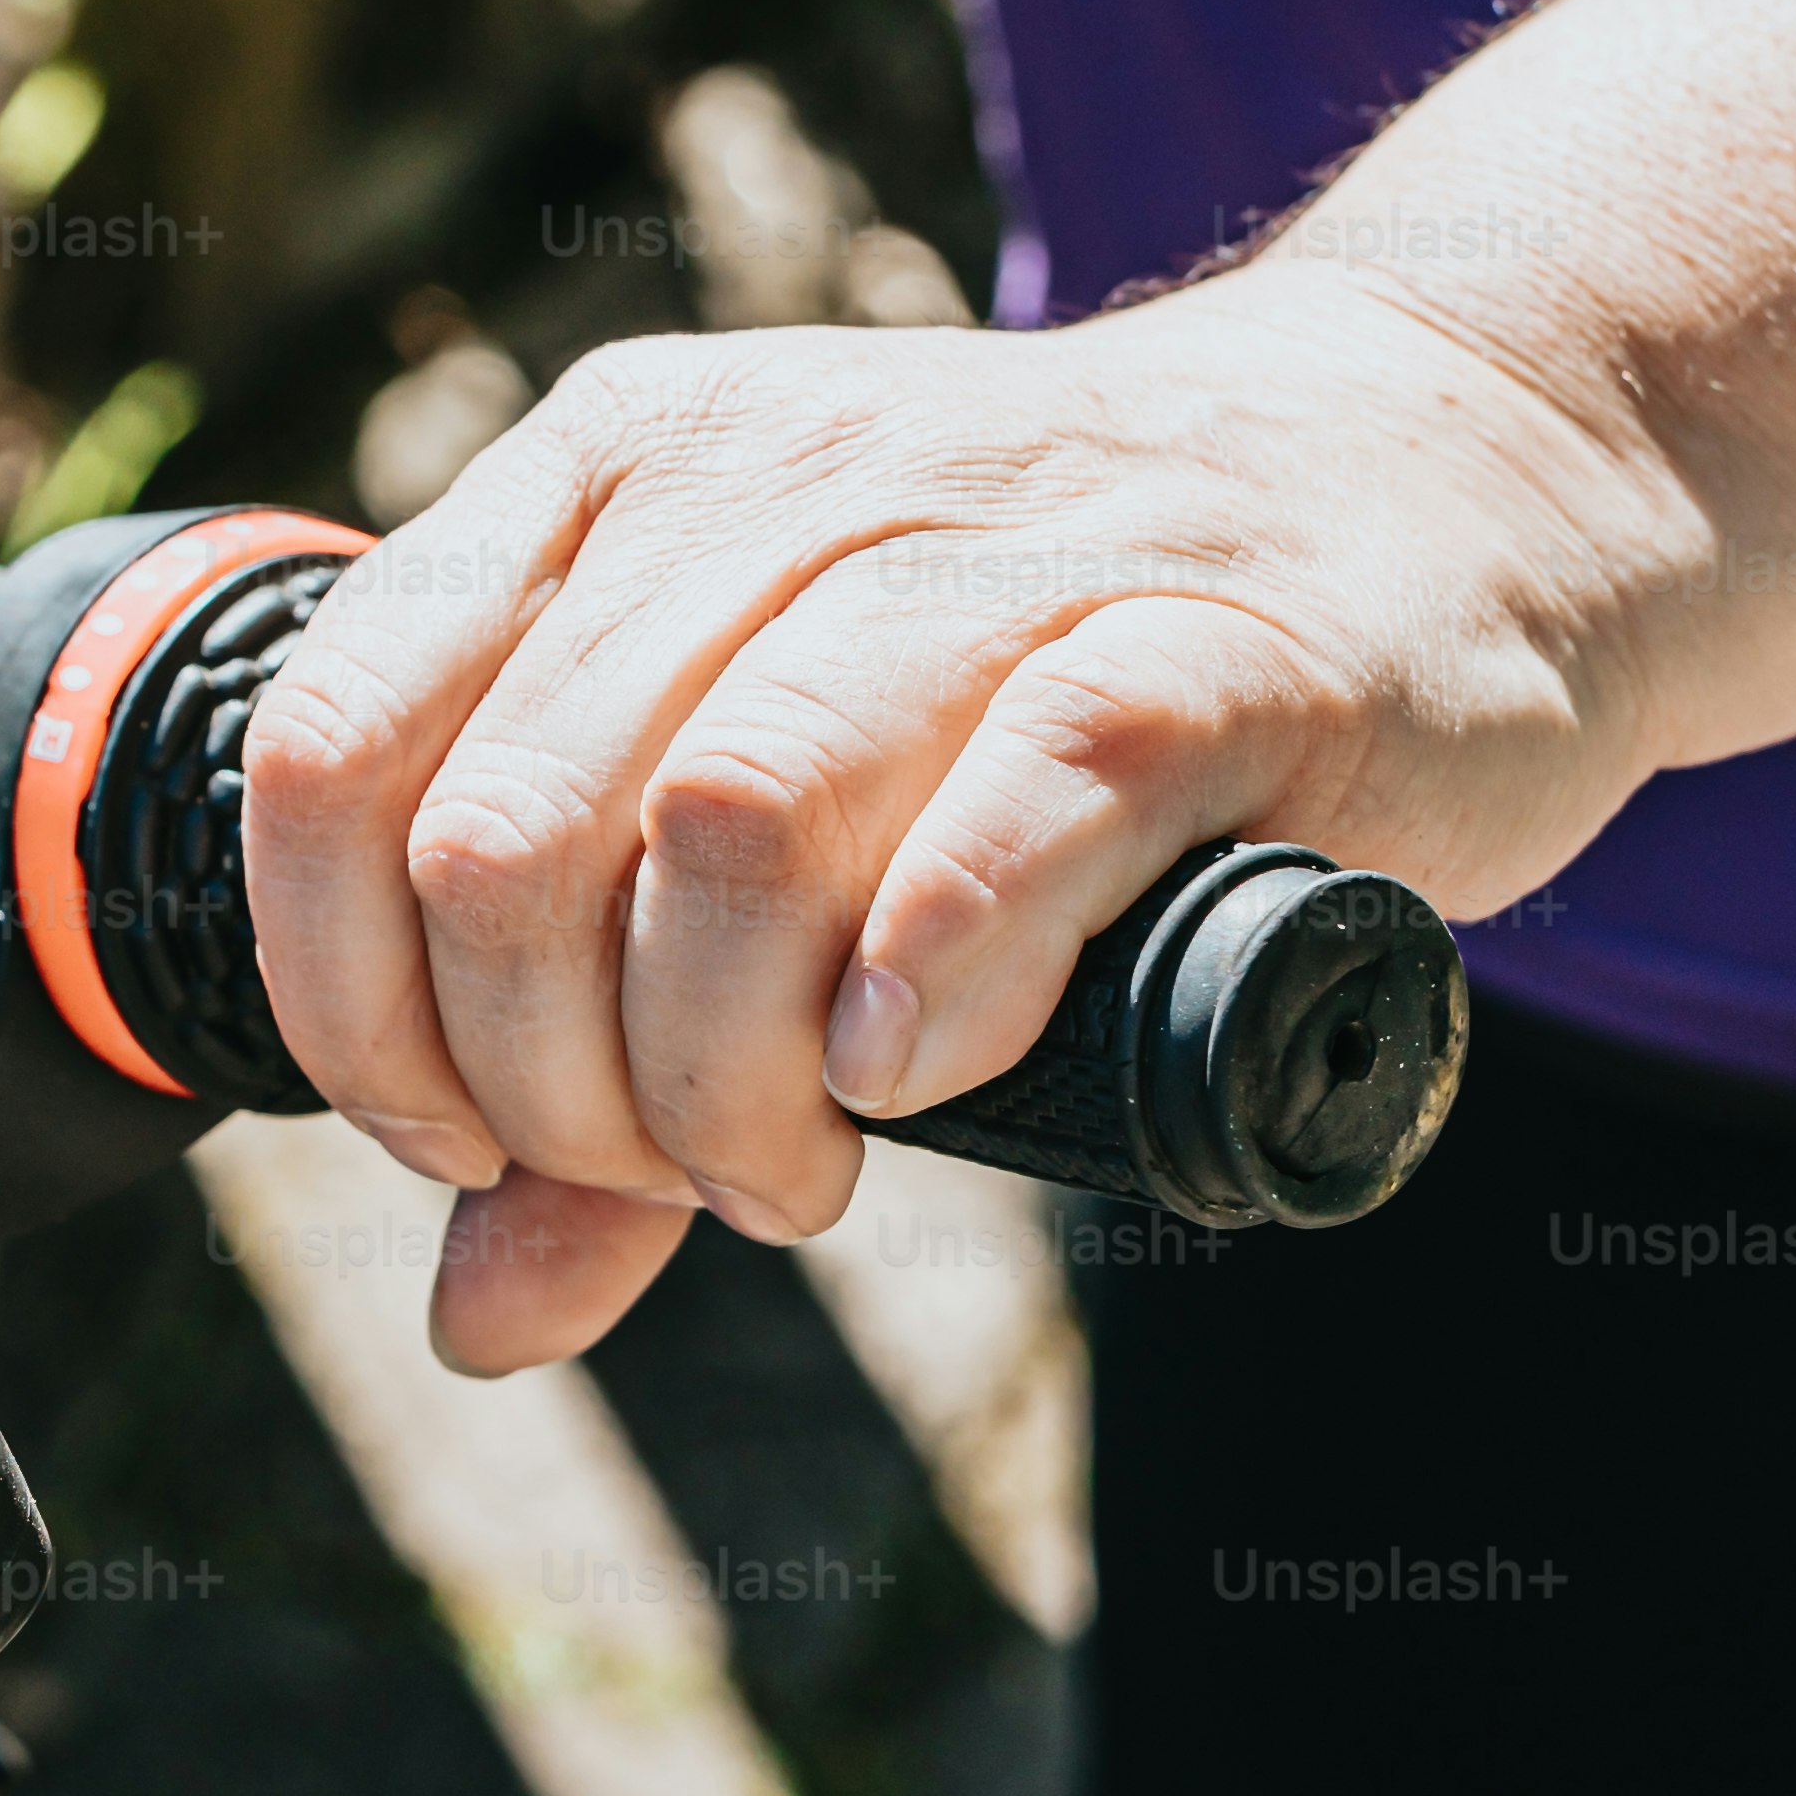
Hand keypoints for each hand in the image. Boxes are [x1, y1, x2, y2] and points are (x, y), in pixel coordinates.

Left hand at [237, 274, 1697, 1373]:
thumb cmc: (1074, 685)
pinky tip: (913, 1071)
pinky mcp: (1215, 633)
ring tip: (804, 1159)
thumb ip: (610, 1055)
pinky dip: (932, 968)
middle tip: (693, 1173)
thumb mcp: (796, 820)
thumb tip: (472, 1321)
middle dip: (556, 1091)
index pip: (337, 753)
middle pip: (512, 836)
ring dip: (723, 1076)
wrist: (1459, 478)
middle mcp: (772, 474)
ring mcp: (997, 536)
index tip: (468, 1144)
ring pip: (725, 822)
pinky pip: (1020, 786)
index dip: (356, 1004)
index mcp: (612, 477)